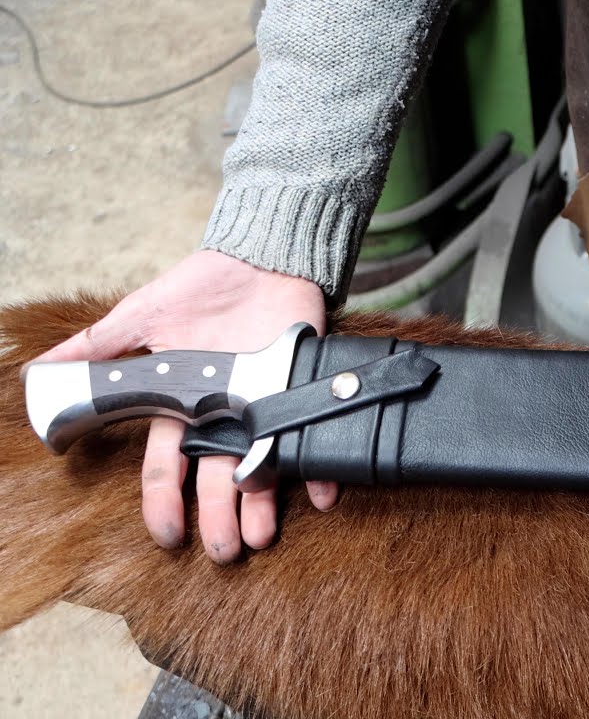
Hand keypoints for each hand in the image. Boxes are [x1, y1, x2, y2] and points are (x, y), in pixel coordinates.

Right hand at [30, 250, 334, 562]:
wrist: (257, 261)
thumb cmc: (197, 290)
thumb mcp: (141, 316)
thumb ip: (96, 348)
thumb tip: (38, 370)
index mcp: (183, 406)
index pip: (166, 466)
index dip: (164, 502)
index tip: (167, 535)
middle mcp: (224, 416)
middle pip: (216, 481)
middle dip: (218, 521)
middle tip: (224, 554)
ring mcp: (264, 408)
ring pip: (261, 469)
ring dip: (263, 507)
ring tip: (262, 538)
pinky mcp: (299, 392)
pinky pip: (313, 436)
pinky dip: (321, 468)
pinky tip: (324, 496)